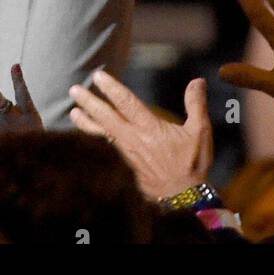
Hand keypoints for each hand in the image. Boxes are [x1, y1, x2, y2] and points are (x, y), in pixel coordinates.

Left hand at [69, 73, 211, 200]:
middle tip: (74, 90)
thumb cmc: (192, 163)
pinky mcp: (125, 165)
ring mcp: (128, 154)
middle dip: (90, 103)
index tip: (98, 76)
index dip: (112, 89)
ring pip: (102, 134)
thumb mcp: (200, 132)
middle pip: (107, 118)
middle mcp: (135, 139)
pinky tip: (85, 135)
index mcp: (151, 129)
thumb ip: (195, 104)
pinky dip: (94, 140)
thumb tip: (197, 80)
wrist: (186, 198)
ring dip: (87, 122)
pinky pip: (106, 149)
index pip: (127, 104)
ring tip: (73, 111)